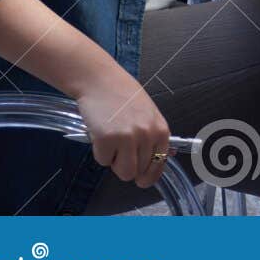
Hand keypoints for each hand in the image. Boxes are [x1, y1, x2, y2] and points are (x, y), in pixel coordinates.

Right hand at [73, 62, 171, 188]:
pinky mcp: (107, 139)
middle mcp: (147, 135)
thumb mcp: (148, 115)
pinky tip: (101, 133)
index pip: (159, 166)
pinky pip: (102, 162)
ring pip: (123, 172)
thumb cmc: (124, 96)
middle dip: (127, 164)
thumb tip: (160, 161)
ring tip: (113, 141)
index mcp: (161, 130)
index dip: (148, 175)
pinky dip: (99, 151)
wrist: (101, 80)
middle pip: (138, 173)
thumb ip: (153, 137)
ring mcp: (127, 138)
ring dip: (114, 161)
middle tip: (121, 146)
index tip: (142, 178)